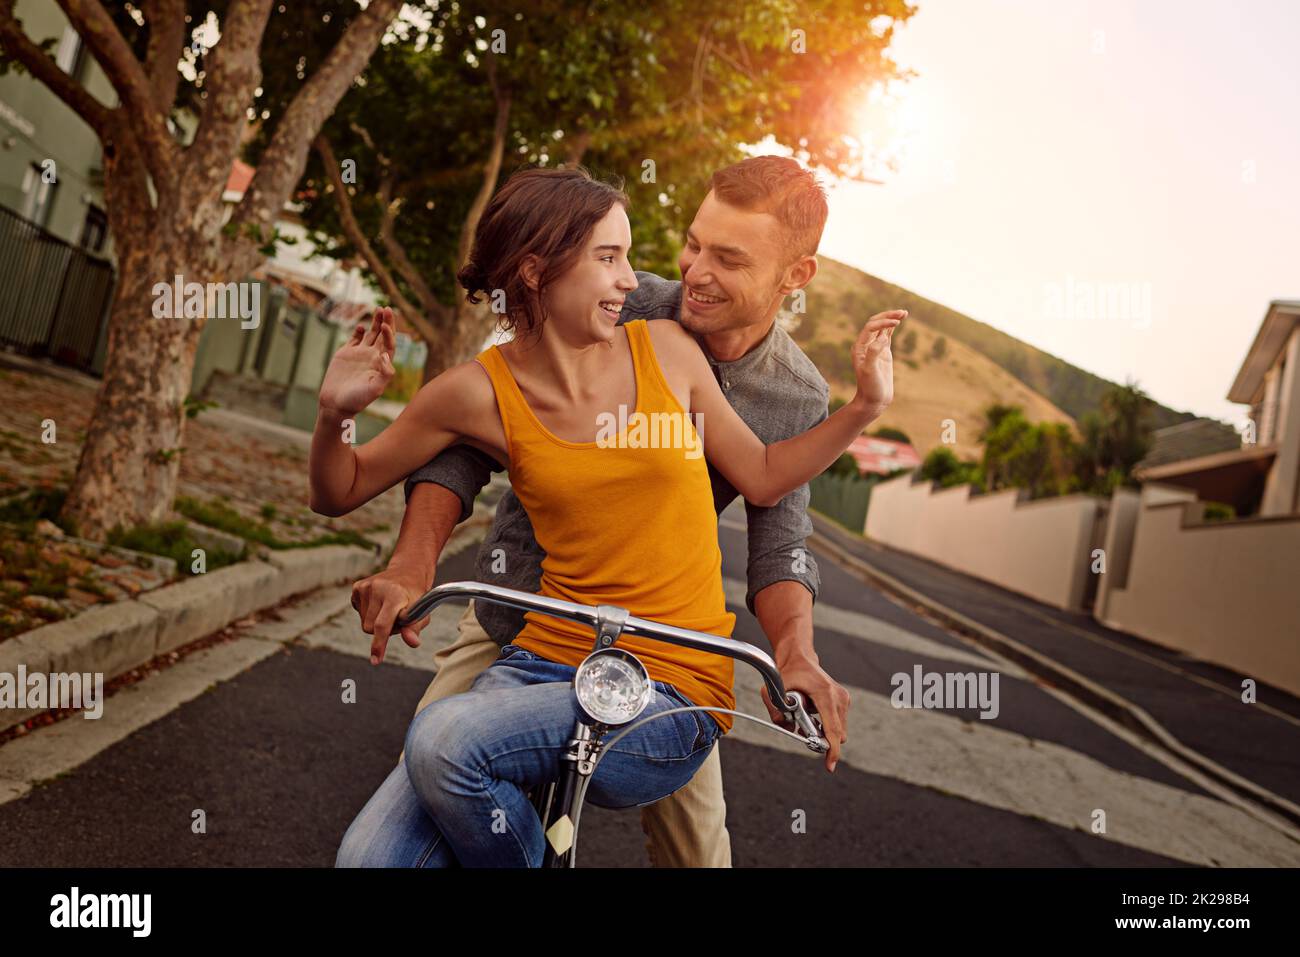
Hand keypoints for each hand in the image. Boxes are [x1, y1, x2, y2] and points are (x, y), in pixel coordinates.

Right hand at [319, 307, 396, 416]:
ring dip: (376, 322)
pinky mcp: (345, 354)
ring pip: (371, 334)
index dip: (389, 333)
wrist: (336, 404)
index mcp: (381, 365)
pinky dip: (359, 331)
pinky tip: (361, 326)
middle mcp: (372, 357)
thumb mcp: (375, 390)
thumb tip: (386, 356)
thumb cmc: (356, 400)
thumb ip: (385, 374)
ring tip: (379, 309)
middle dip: (386, 322)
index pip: (389, 344)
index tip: (386, 325)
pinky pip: (355, 338)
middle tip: (387, 308)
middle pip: (383, 335)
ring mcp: (359, 355)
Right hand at [351, 565, 429, 665]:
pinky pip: (359, 613)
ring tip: (389, 610)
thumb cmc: (416, 596)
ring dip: (376, 622)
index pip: (382, 624)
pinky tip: (379, 604)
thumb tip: (413, 643)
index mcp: (395, 594)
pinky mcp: (357, 587)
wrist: (408, 573)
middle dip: (383, 630)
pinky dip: (369, 614)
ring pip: (364, 623)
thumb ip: (415, 627)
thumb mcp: (422, 611)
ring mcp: (366, 586)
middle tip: (396, 619)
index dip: (379, 644)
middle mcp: (378, 587)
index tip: (375, 660)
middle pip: (370, 628)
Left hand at [760, 653, 850, 772]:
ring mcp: (843, 698)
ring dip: (823, 732)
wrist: (800, 658)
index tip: (830, 766)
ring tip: (803, 718)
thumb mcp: (773, 690)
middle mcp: (838, 696)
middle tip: (802, 732)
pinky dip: (826, 725)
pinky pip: (837, 723)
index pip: (832, 728)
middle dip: (822, 740)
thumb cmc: (787, 673)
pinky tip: (811, 714)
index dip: (831, 750)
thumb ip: (775, 711)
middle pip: (837, 734)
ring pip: (838, 730)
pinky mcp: (844, 700)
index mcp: (824, 694)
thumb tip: (787, 729)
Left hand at [849, 309, 905, 412]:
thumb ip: (873, 353)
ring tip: (904, 313)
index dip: (883, 322)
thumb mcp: (870, 371)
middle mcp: (865, 346)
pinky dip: (893, 328)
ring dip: (892, 319)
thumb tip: (883, 338)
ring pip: (882, 328)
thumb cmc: (869, 387)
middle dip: (888, 316)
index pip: (870, 328)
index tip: (896, 323)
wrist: (873, 400)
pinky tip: (900, 321)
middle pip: (875, 324)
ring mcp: (875, 348)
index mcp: (859, 348)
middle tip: (901, 312)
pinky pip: (887, 336)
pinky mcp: (883, 353)